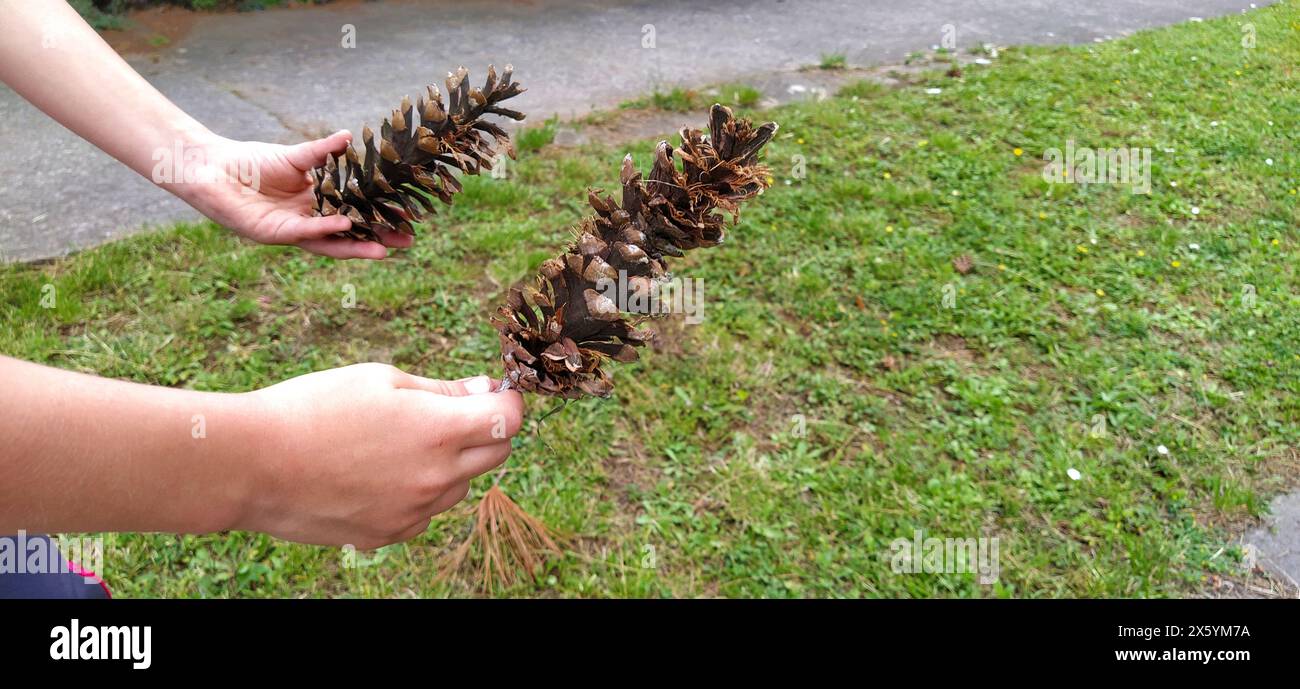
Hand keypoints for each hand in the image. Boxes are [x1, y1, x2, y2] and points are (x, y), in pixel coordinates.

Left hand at [178, 132, 412, 259]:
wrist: (212, 167)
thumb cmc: (251, 162)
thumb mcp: (296, 155)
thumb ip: (323, 151)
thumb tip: (350, 136)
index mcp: (315, 205)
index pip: (354, 214)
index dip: (379, 217)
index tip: (407, 216)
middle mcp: (307, 222)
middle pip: (349, 235)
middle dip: (377, 239)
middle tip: (407, 242)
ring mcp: (290, 232)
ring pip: (329, 242)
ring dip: (355, 246)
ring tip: (383, 248)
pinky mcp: (270, 234)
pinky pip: (301, 233)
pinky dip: (323, 229)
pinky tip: (343, 225)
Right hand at [239, 363, 523, 548]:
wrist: (253, 464)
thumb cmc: (314, 408)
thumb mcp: (381, 381)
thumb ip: (442, 391)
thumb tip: (484, 389)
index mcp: (438, 432)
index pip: (509, 420)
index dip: (506, 399)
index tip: (491, 391)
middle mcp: (434, 478)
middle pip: (496, 454)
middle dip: (484, 430)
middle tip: (447, 411)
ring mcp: (413, 512)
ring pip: (459, 486)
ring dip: (449, 463)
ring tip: (396, 442)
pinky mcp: (389, 534)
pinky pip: (424, 511)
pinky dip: (417, 491)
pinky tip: (376, 472)